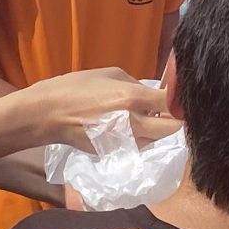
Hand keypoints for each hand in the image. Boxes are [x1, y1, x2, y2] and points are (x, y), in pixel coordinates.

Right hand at [18, 70, 180, 150]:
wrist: (47, 116)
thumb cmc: (75, 88)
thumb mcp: (110, 74)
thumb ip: (137, 85)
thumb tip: (154, 95)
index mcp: (132, 99)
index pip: (174, 103)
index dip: (180, 99)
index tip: (178, 95)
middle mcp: (134, 124)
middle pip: (174, 128)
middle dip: (176, 119)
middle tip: (169, 109)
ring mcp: (126, 142)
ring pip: (158, 139)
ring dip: (159, 129)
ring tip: (148, 116)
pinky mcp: (118, 154)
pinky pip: (140, 145)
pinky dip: (143, 136)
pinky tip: (130, 125)